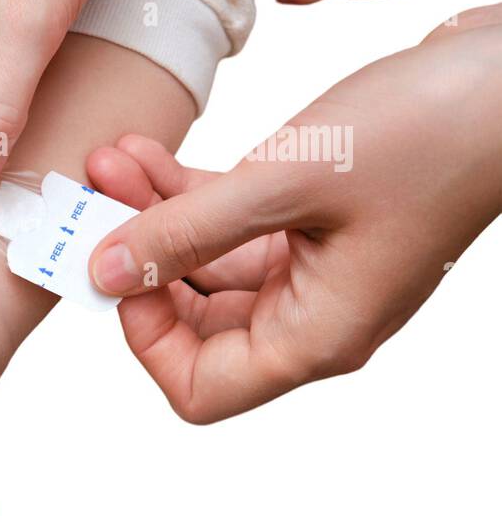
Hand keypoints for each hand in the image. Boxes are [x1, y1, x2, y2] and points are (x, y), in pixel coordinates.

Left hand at [85, 7, 501, 422]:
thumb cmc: (431, 134)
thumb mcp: (288, 181)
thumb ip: (187, 231)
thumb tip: (106, 269)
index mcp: (314, 335)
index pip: (200, 387)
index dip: (146, 337)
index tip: (120, 267)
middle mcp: (312, 315)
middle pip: (194, 322)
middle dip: (137, 261)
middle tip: (89, 206)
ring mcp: (315, 269)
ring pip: (206, 262)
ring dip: (153, 216)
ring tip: (108, 163)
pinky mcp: (315, 222)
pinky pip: (232, 224)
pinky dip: (187, 193)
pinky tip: (144, 155)